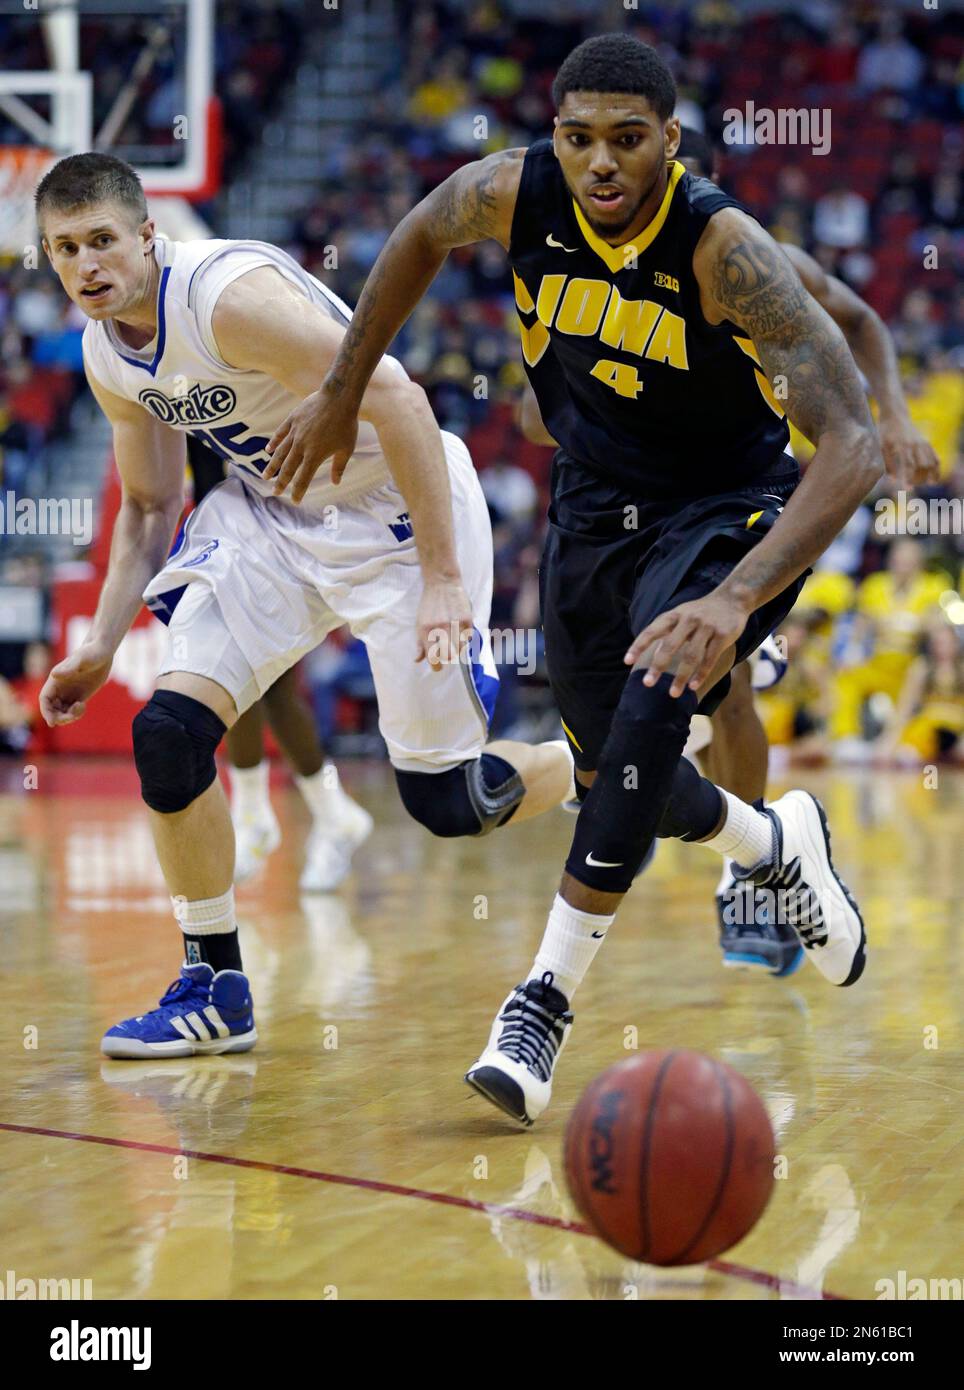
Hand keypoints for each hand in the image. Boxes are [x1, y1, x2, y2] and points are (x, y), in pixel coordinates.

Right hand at [39, 641, 112, 725]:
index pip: (44, 699)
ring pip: (62, 711)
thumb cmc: (91, 652)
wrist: (102, 651)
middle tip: (72, 716)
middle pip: (52, 709)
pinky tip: (83, 706)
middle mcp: (60, 688)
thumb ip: (68, 668)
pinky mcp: (80, 695)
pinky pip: (73, 710)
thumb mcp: (81, 659)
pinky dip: (75, 713)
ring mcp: (70, 692)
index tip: (52, 722)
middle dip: (59, 717)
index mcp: (56, 680)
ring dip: (68, 716)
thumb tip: (54, 675)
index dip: (45, 711)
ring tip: (80, 708)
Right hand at [265, 384, 359, 503]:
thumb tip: (336, 482)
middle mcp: (302, 446)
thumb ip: (339, 467)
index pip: (303, 479)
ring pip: (280, 453)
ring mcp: (295, 432)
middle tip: (275, 492)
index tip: (294, 501)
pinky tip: (268, 450)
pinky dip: (273, 442)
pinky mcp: (293, 419)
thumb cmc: (346, 424)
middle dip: (281, 482)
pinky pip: (280, 433)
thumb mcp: (346, 448)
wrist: (339, 398)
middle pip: (288, 468)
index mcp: (315, 456)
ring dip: (272, 466)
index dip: (298, 491)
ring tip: (265, 476)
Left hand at [416, 577, 473, 671]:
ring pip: (461, 649)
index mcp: (425, 631)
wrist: (441, 583)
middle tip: (447, 654)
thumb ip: (419, 644)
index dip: (436, 666)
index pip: (433, 659)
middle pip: (449, 656)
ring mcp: (454, 624)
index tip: (438, 666)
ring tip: (454, 640)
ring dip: (458, 648)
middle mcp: (440, 628)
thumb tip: (417, 660)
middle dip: (448, 658)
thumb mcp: (419, 623)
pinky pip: (468, 637)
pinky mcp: (466, 619)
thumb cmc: (429, 605)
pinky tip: (460, 630)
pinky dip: (465, 637)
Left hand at [624, 590, 749, 697]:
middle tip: (647, 684)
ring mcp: (706, 627)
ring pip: (691, 656)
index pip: (652, 630)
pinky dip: (700, 674)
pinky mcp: (723, 635)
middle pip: (670, 645)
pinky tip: (693, 686)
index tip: (627, 662)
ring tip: (673, 693)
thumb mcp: (680, 615)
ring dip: (680, 677)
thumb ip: (666, 632)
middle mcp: (688, 619)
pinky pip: (710, 658)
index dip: (638, 645)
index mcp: (674, 615)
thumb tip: (651, 656)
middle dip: (657, 666)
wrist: (732, 599)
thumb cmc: (700, 612)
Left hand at [879, 416, 939, 490]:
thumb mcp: (882, 446)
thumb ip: (887, 463)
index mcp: (902, 445)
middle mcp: (914, 444)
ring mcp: (922, 442)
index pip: (908, 465)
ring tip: (926, 484)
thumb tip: (893, 479)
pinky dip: (936, 468)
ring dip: (929, 475)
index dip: (909, 478)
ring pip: (931, 462)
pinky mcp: (926, 442)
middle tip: (912, 486)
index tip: (908, 489)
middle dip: (919, 478)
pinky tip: (934, 479)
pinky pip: (935, 457)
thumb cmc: (885, 432)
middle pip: (922, 465)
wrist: (895, 414)